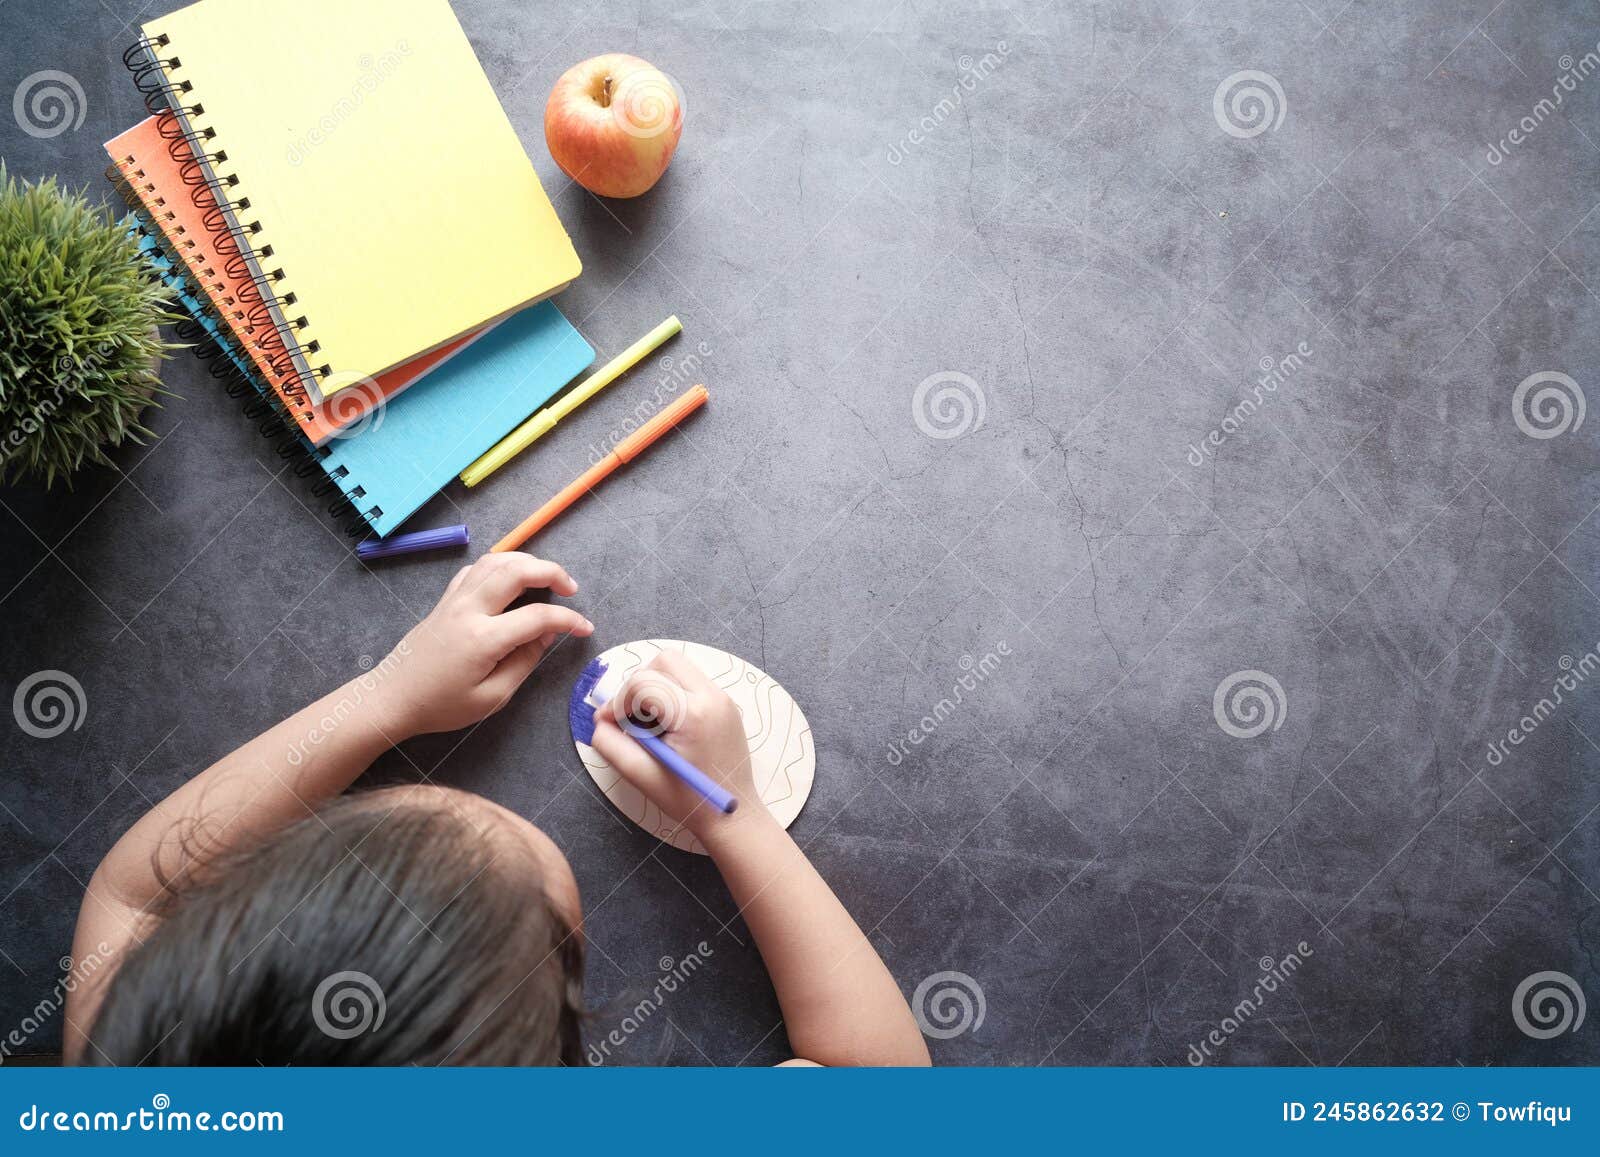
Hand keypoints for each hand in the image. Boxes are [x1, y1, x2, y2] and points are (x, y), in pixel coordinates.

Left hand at [375, 553, 592, 736]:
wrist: (392, 698)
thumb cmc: (442, 705)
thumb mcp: (492, 698)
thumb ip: (524, 663)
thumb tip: (545, 635)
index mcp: (483, 638)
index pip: (537, 617)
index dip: (568, 620)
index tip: (585, 628)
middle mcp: (469, 610)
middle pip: (516, 570)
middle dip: (551, 572)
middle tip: (571, 589)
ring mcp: (454, 600)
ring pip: (495, 561)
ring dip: (526, 562)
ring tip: (546, 578)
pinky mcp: (445, 599)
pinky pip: (476, 569)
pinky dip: (500, 565)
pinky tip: (510, 579)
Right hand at [588, 652, 757, 840]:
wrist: (734, 816)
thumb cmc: (689, 800)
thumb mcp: (641, 775)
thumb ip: (611, 744)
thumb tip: (599, 720)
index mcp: (694, 713)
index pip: (643, 681)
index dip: (618, 700)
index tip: (608, 723)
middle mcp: (713, 697)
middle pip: (664, 662)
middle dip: (638, 685)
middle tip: (629, 718)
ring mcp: (723, 698)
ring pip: (678, 669)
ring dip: (655, 688)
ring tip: (649, 724)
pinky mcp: (726, 705)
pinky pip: (691, 683)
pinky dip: (672, 695)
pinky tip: (667, 727)